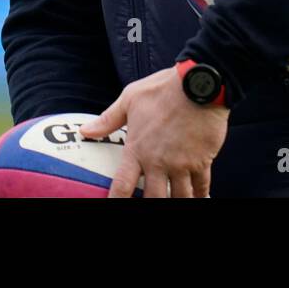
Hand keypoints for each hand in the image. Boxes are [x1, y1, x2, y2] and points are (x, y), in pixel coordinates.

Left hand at [79, 66, 228, 197]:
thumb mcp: (131, 98)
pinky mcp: (202, 160)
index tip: (113, 206)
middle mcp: (159, 162)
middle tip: (149, 201)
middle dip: (150, 204)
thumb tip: (86, 131)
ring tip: (174, 199)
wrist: (201, 83)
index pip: (122, 186)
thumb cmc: (164, 88)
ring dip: (176, 200)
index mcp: (138, 149)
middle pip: (153, 199)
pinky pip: (202, 185)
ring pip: (179, 196)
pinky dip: (201, 194)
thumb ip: (109, 119)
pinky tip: (200, 197)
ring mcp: (182, 163)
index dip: (115, 201)